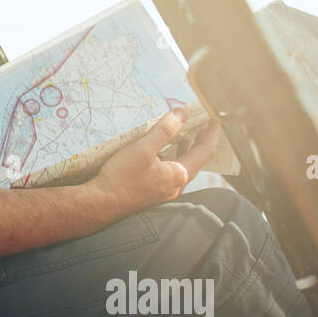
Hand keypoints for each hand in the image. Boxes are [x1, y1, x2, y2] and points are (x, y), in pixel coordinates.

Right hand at [94, 107, 221, 213]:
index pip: (205, 152)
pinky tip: (163, 153)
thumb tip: (181, 114)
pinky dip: (174, 159)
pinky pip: (172, 174)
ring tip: (187, 135)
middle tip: (203, 126)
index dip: (211, 134)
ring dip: (187, 150)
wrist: (102, 203)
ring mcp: (166, 192)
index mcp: (179, 174)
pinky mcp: (154, 193)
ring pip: (184, 168)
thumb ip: (165, 130)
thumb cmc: (121, 177)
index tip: (215, 121)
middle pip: (197, 161)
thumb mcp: (143, 148)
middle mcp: (176, 186)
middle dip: (201, 142)